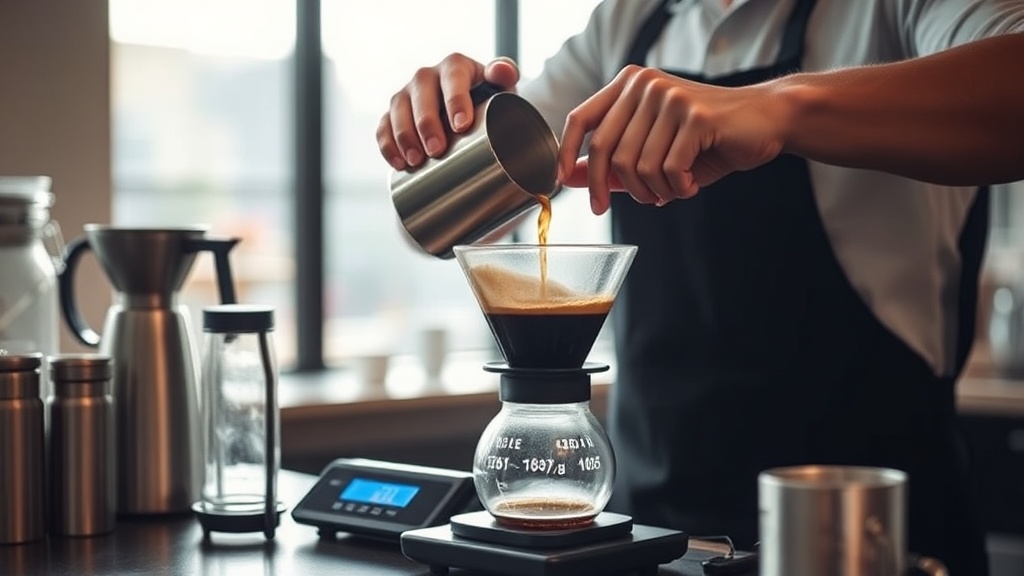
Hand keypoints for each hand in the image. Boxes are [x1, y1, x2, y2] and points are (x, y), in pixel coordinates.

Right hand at [377, 55, 519, 170]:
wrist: (471, 118)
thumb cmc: (489, 103)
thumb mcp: (501, 89)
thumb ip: (506, 76)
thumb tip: (503, 73)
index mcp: (455, 66)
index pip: (453, 76)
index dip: (455, 99)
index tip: (461, 126)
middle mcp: (427, 76)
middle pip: (421, 93)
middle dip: (426, 123)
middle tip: (436, 150)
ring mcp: (407, 94)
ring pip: (397, 108)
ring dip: (404, 135)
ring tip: (416, 161)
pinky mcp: (393, 114)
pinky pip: (383, 125)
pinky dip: (387, 145)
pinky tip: (397, 163)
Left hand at [557, 65, 786, 214]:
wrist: (766, 122)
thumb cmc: (708, 139)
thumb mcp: (653, 152)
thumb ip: (612, 162)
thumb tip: (568, 176)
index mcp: (629, 85)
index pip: (581, 118)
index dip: (565, 154)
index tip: (560, 183)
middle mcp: (644, 85)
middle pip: (604, 150)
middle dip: (608, 188)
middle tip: (617, 207)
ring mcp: (669, 97)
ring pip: (636, 166)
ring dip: (652, 191)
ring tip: (671, 190)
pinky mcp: (694, 115)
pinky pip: (667, 169)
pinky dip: (676, 188)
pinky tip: (690, 184)